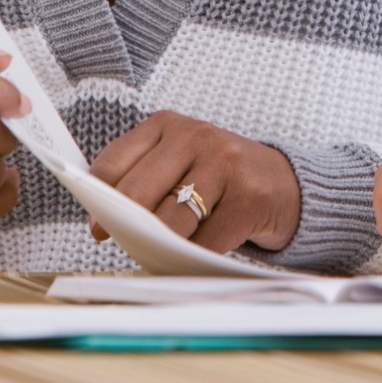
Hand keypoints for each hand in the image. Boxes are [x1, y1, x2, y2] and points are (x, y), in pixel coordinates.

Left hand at [88, 110, 301, 254]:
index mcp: (167, 125)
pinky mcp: (250, 197)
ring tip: (159, 253)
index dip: (98, 198)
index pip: (115, 161)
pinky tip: (193, 257)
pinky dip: (194, 257)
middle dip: (124, 225)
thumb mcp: (180, 162)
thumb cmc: (218, 178)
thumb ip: (144, 180)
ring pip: (172, 220)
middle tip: (122, 243)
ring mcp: (226, 163)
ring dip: (161, 245)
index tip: (96, 225)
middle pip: (139, 192)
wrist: (285, 184)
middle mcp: (195, 136)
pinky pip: (207, 241)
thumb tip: (103, 222)